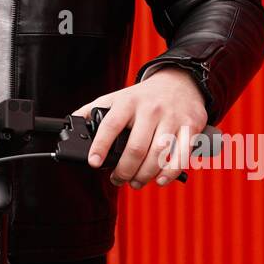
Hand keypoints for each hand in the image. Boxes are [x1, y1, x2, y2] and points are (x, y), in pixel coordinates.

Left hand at [71, 67, 207, 187]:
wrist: (180, 81)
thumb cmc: (144, 96)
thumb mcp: (118, 97)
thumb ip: (94, 110)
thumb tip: (72, 124)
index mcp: (128, 102)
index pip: (110, 125)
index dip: (100, 146)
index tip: (94, 163)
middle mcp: (151, 109)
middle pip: (136, 148)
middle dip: (124, 170)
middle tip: (118, 179)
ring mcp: (172, 118)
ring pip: (158, 155)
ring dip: (144, 175)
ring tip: (135, 182)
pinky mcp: (191, 126)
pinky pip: (181, 156)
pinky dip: (169, 173)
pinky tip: (159, 180)